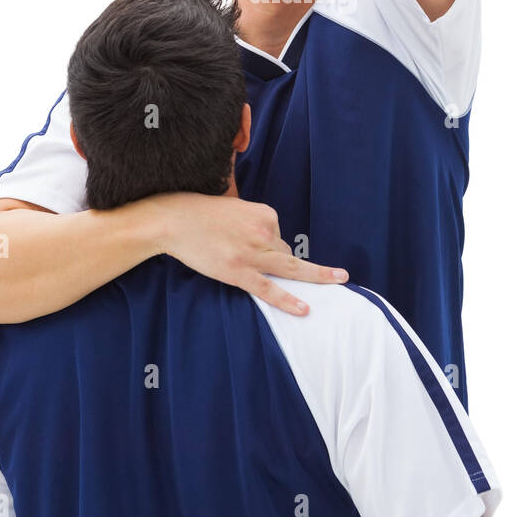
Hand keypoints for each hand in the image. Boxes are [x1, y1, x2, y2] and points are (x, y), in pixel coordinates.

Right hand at [160, 192, 347, 314]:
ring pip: (290, 268)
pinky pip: (268, 289)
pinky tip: (304, 309)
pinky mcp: (239, 272)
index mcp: (266, 213)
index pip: (278, 236)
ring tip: (340, 281)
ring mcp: (252, 253)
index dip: (268, 246)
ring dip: (316, 277)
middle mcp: (264, 232)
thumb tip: (264, 242)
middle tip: (341, 275)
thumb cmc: (202, 213)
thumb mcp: (235, 207)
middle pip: (288, 254)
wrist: (175, 219)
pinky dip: (287, 299)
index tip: (250, 247)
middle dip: (306, 268)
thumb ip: (253, 222)